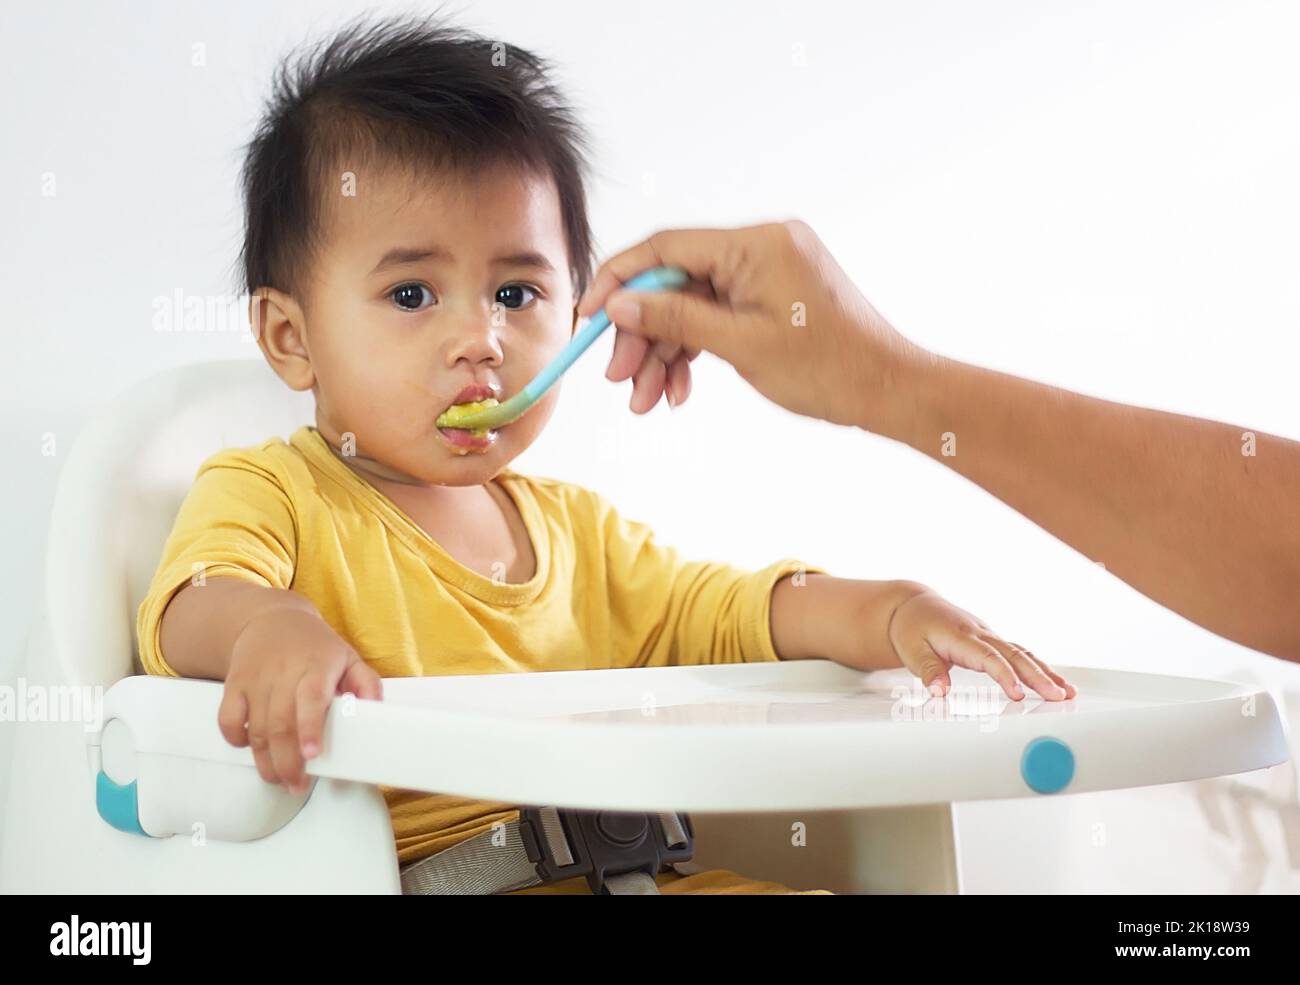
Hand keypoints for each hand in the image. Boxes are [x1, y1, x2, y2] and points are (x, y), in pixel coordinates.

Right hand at [218, 606, 382, 793]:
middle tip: (296, 785)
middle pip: (281, 724)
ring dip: (265, 761)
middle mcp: (283, 672)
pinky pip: (227, 719)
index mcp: (316, 666)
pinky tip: (252, 750)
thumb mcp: (349, 658)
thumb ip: (367, 684)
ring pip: (256, 729)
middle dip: (287, 762)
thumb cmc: (315, 647)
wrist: (271, 619)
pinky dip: (236, 740)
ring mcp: (255, 679)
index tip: (312, 754)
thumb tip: (375, 710)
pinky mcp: (233, 684)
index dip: (310, 728)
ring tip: (279, 779)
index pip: (311, 698)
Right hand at [578, 220, 925, 432]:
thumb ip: (676, 318)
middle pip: (675, 281)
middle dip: (643, 333)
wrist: (889, 391)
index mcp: (757, 243)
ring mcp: (767, 272)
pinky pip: (718, 317)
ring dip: (666, 353)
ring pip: (693, 306)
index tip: (588, 316)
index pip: (666, 247)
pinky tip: (678, 391)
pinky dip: (695, 352)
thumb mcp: (741, 345)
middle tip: (620, 379)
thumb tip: (620, 303)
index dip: (618, 279)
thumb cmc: (829, 368)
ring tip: (645, 401)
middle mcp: (761, 247)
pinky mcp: (772, 297)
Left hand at [887, 590, 1075, 701]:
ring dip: (1045, 672)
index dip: (1004, 676)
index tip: (1017, 695)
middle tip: (1058, 696)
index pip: (988, 658)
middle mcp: (981, 634)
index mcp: (961, 636)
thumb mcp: (912, 650)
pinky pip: (1019, 653)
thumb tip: (939, 691)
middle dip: (1038, 677)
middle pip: (1014, 655)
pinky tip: (1054, 681)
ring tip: (1067, 692)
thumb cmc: (912, 627)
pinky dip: (1038, 667)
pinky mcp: (993, 641)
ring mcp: (989, 636)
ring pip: (1022, 653)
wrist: (914, 606)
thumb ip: (928, 670)